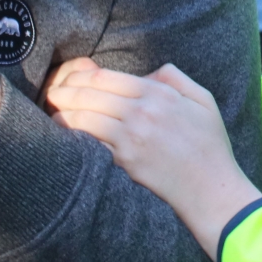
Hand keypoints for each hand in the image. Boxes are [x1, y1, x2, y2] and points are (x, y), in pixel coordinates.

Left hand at [46, 58, 259, 257]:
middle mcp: (142, 111)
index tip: (70, 79)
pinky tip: (66, 134)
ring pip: (85, 117)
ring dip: (64, 114)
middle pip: (90, 94)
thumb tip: (148, 73)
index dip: (81, 76)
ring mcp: (131, 136)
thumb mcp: (203, 100)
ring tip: (52, 113)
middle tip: (51, 93)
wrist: (210, 188)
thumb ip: (176, 78)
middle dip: (65, 92)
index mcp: (159, 93)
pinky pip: (93, 142)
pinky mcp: (125, 160)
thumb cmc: (210, 145)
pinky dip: (76, 136)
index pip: (107, 77)